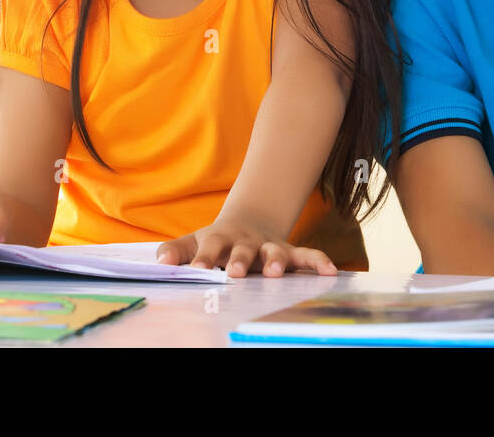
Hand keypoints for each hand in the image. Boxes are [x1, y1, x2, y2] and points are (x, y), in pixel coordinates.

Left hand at [156, 217, 337, 278]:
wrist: (250, 220)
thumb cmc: (218, 240)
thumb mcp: (195, 241)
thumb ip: (177, 250)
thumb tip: (162, 262)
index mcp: (221, 239)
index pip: (209, 248)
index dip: (203, 258)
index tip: (196, 270)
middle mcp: (247, 243)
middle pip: (244, 251)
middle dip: (241, 261)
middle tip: (236, 273)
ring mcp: (269, 247)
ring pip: (275, 252)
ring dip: (277, 261)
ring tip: (277, 272)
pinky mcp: (289, 252)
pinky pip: (306, 256)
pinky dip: (318, 261)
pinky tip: (330, 271)